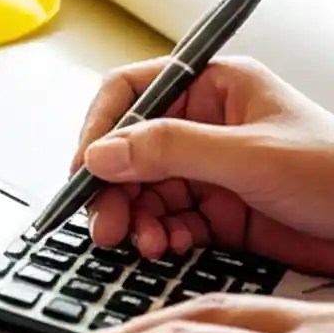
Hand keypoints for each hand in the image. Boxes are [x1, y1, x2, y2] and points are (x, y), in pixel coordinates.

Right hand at [72, 56, 333, 274]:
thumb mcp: (249, 156)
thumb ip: (170, 150)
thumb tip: (102, 153)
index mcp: (214, 87)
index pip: (132, 92)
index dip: (99, 129)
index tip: (84, 169)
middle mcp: (205, 123)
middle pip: (129, 148)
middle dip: (113, 187)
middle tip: (105, 223)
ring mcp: (211, 168)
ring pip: (143, 188)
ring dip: (134, 216)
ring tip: (141, 241)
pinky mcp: (220, 209)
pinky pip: (169, 219)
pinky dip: (161, 234)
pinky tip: (168, 245)